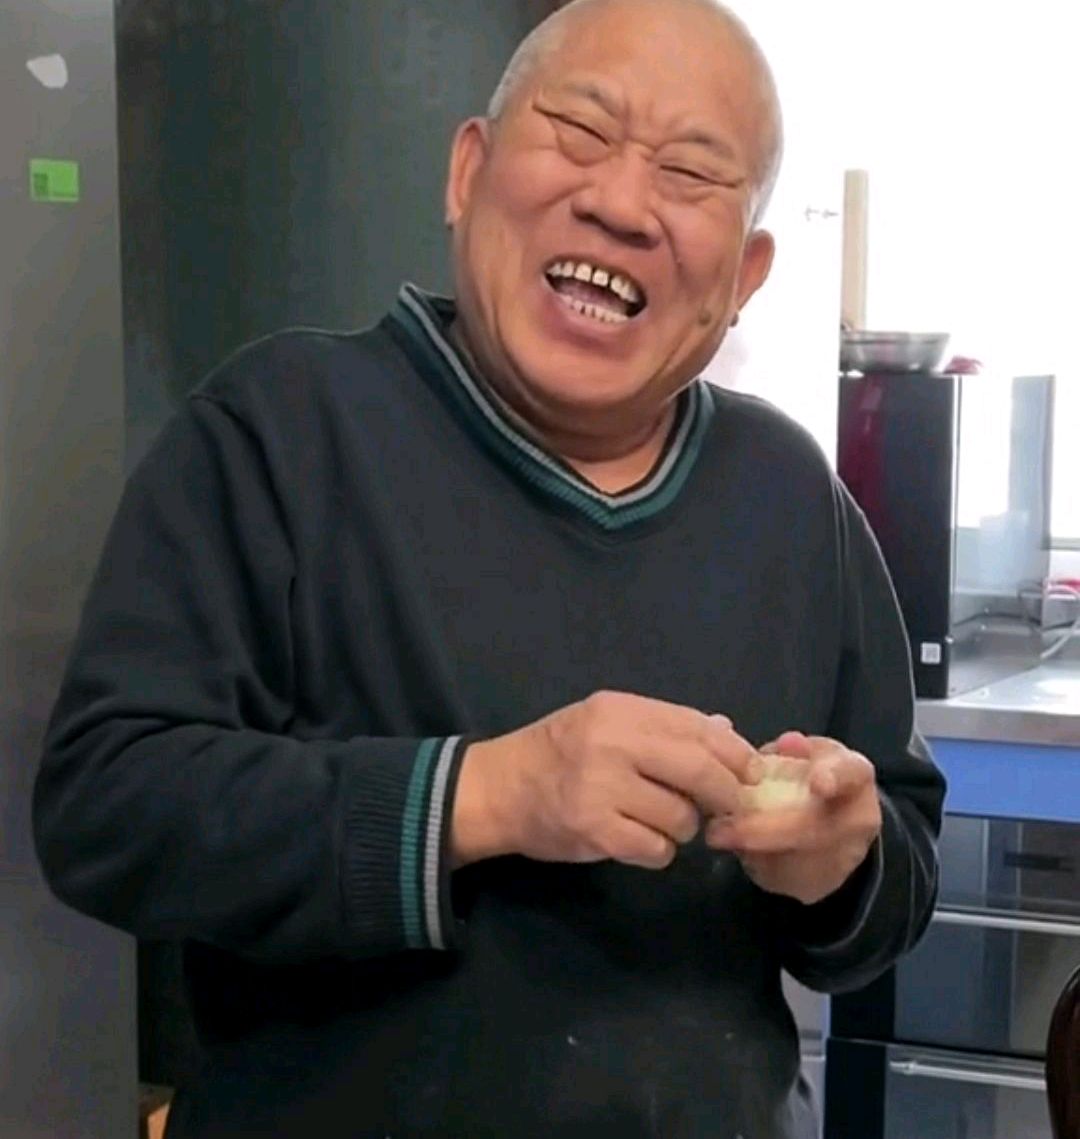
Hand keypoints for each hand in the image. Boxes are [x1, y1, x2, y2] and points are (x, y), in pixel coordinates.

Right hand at [452, 691, 760, 869]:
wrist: (498, 788)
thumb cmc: (558, 752)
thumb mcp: (605, 722)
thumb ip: (663, 727)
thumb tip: (726, 731)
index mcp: (620, 710)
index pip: (699, 727)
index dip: (735, 753)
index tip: (750, 773)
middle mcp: (612, 742)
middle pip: (700, 769)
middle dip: (726, 793)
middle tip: (727, 806)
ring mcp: (602, 787)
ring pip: (682, 817)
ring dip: (682, 827)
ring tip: (658, 821)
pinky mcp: (594, 830)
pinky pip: (656, 849)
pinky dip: (658, 851)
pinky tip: (639, 841)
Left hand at [704, 732, 881, 904]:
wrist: (826, 817)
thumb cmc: (806, 771)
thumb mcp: (802, 751)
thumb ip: (792, 748)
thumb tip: (787, 743)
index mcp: (855, 775)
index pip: (851, 773)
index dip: (835, 777)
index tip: (817, 783)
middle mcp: (859, 818)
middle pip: (816, 829)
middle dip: (764, 830)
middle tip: (719, 828)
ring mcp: (845, 857)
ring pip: (798, 861)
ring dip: (753, 849)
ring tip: (718, 835)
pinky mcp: (821, 883)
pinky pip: (785, 879)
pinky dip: (756, 864)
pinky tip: (736, 850)